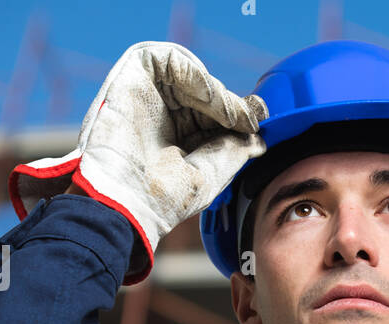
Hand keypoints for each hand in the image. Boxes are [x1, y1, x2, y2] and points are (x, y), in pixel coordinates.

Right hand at [10, 42, 268, 283]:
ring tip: (226, 113)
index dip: (234, 113)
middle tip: (244, 120)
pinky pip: (165, 58)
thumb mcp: (212, 172)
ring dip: (213, 90)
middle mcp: (159, 115)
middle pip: (202, 90)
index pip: (211, 112)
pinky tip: (206, 97)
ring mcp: (145, 96)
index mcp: (176, 138)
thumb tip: (258, 138)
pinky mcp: (129, 79)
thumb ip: (235, 149)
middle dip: (227, 104)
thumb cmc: (164, 198)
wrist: (130, 202)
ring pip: (187, 71)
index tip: (254, 123)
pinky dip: (192, 72)